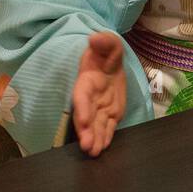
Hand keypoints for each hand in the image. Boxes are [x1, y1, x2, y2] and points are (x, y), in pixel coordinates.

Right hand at [71, 31, 126, 155]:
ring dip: (95, 139)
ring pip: (96, 126)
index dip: (82, 108)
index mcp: (87, 81)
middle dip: (86, 131)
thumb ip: (104, 42)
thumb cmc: (106, 53)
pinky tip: (103, 148)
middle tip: (87, 147)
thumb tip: (95, 38)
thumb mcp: (108, 43)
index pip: (82, 96)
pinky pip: (108, 127)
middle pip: (87, 116)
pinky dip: (105, 138)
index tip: (83, 120)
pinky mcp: (111, 114)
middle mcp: (91, 98)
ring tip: (94, 153)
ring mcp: (100, 108)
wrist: (110, 63)